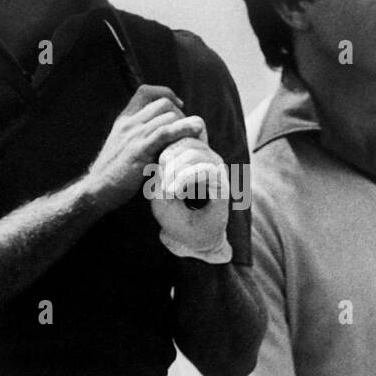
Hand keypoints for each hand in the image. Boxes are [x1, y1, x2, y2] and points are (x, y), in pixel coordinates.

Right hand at [85, 85, 206, 211]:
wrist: (97, 190)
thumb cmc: (114, 173)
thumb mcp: (124, 146)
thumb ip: (140, 135)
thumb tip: (167, 131)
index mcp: (124, 120)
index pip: (145, 92)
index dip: (166, 94)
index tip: (179, 105)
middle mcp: (128, 123)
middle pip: (163, 104)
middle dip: (181, 114)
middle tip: (187, 132)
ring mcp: (133, 135)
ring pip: (168, 116)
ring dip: (186, 125)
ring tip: (194, 138)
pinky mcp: (139, 150)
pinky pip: (166, 132)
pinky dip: (183, 130)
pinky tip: (196, 132)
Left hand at [150, 136, 231, 262]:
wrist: (191, 243)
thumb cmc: (173, 216)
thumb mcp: (159, 188)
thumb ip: (160, 167)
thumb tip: (163, 148)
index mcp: (193, 156)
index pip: (182, 132)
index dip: (166, 143)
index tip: (153, 167)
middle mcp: (208, 159)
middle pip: (188, 138)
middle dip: (168, 156)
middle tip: (159, 180)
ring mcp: (217, 169)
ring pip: (196, 151)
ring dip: (175, 169)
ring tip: (167, 190)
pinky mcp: (222, 183)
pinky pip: (206, 168)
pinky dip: (186, 178)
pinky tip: (174, 192)